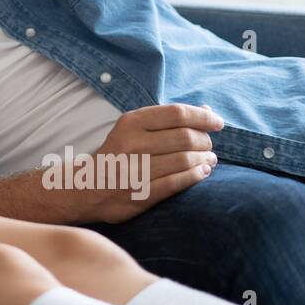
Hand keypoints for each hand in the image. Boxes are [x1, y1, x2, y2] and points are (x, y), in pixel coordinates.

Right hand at [82, 103, 223, 223]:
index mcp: (130, 123)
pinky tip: (202, 172)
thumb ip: (168, 119)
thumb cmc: (119, 153)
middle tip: (209, 145)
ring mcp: (134, 170)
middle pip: (185, 137)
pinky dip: (195, 176)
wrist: (87, 186)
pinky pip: (177, 183)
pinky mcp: (140, 193)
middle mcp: (131, 144)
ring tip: (209, 159)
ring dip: (204, 159)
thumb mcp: (134, 129)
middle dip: (205, 141)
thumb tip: (208, 111)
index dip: (202, 117)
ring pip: (184, 160)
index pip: (176, 113)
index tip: (217, 122)